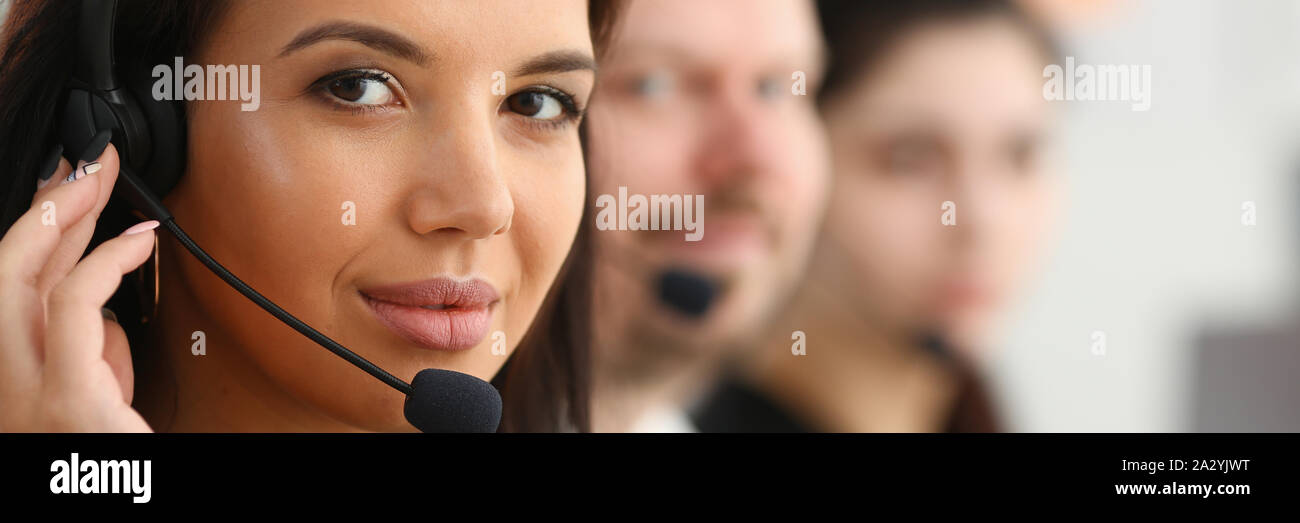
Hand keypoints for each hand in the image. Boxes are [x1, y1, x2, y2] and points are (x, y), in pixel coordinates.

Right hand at [0, 136, 155, 431]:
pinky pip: (73, 313)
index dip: (33, 230)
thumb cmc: (113, 459)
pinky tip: (138, 241)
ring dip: (68, 220)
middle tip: (88, 162)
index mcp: (5, 378)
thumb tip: (102, 293)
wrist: (119, 498)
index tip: (63, 188)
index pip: (6, 290)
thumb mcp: (96, 393)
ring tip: (107, 182)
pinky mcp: (63, 405)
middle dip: (44, 208)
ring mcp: (19, 398)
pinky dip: (105, 265)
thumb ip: (88, 347)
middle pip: (2, 274)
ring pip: (20, 281)